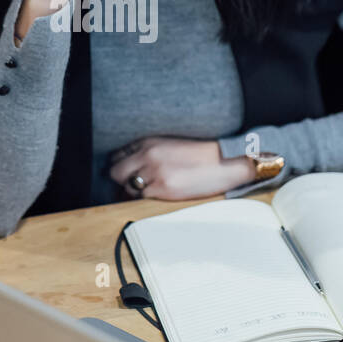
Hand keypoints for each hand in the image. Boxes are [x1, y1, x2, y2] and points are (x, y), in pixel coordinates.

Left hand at [109, 137, 256, 201]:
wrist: (225, 162)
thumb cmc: (201, 154)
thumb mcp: (171, 144)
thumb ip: (149, 152)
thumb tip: (131, 166)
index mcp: (149, 141)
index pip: (118, 155)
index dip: (120, 166)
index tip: (126, 173)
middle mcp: (148, 155)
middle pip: (116, 172)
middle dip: (121, 181)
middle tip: (131, 186)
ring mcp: (155, 172)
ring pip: (127, 188)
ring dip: (134, 192)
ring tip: (149, 190)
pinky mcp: (164, 188)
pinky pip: (141, 198)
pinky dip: (145, 199)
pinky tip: (157, 195)